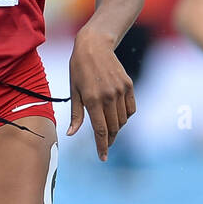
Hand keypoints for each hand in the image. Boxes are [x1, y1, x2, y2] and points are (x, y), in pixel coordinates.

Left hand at [67, 26, 136, 161]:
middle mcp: (108, 96)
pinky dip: (125, 116)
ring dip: (117, 128)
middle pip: (113, 128)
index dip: (102, 146)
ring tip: (108, 127)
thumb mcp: (73, 91)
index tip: (102, 157)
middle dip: (109, 139)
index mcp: (92, 99)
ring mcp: (120, 90)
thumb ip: (76, 114)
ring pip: (123, 120)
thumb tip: (71, 134)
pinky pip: (131, 109)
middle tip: (105, 145)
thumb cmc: (79, 69)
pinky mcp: (128, 85)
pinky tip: (117, 115)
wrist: (94, 46)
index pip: (100, 130)